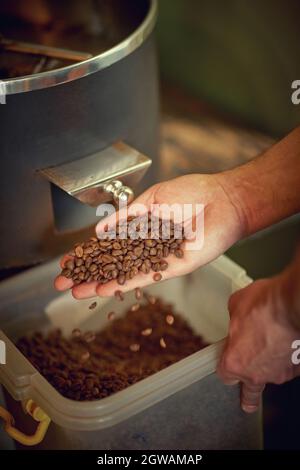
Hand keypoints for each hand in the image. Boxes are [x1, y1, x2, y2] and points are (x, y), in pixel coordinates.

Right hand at [55, 173, 243, 297]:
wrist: (222, 199)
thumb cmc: (192, 193)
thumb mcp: (151, 198)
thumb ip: (126, 217)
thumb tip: (100, 230)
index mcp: (141, 231)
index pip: (108, 246)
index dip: (88, 255)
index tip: (68, 262)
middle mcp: (147, 248)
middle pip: (112, 264)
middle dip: (87, 274)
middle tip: (62, 283)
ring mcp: (158, 259)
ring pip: (124, 275)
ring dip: (100, 284)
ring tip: (76, 292)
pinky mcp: (173, 267)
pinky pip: (146, 277)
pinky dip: (125, 283)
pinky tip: (105, 289)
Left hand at [217, 269, 299, 412]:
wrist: (292, 306)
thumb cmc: (265, 306)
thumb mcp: (235, 305)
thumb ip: (234, 320)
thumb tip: (238, 317)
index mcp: (235, 362)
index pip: (225, 376)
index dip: (226, 368)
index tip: (227, 364)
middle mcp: (256, 373)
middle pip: (250, 391)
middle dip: (248, 395)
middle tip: (247, 402)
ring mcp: (279, 373)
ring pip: (271, 377)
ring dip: (269, 367)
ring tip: (271, 348)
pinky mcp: (297, 368)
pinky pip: (289, 367)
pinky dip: (287, 359)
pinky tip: (286, 344)